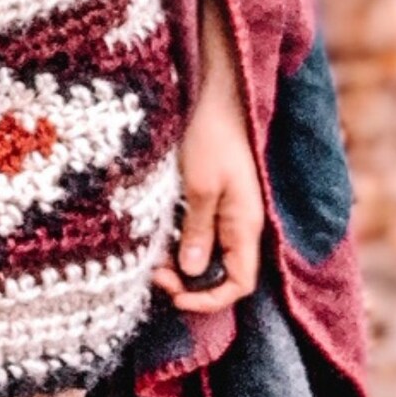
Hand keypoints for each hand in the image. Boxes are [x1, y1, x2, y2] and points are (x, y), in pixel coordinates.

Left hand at [150, 0, 264, 313]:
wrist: (217, 96)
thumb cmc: (211, 135)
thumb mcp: (199, 185)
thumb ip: (197, 230)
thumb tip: (190, 272)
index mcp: (245, 224)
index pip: (239, 283)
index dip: (209, 300)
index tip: (174, 296)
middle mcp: (241, 224)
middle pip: (221, 276)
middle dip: (188, 285)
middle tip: (152, 273)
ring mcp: (228, 213)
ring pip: (208, 258)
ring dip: (179, 265)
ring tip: (150, 258)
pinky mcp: (214, 201)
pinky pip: (200, 236)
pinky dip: (179, 244)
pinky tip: (156, 238)